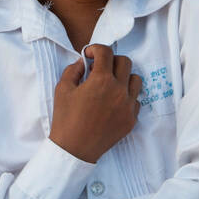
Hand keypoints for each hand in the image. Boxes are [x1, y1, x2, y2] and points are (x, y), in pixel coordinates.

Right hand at [48, 44, 139, 163]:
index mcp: (101, 80)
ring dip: (123, 76)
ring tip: (110, 83)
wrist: (74, 149)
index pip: (106, 52)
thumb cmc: (66, 119)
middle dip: (111, 60)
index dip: (95, 49)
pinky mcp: (131, 119)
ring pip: (135, 79)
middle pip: (125, 61)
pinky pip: (135, 100)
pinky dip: (126, 96)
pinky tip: (113, 101)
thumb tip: (83, 62)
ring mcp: (128, 106)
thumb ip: (73, 70)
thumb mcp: (62, 89)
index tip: (89, 55)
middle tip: (99, 68)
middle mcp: (119, 90)